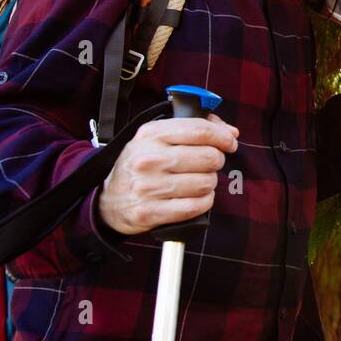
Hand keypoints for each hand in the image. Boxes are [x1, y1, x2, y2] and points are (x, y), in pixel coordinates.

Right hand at [98, 113, 238, 235]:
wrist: (108, 200)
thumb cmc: (142, 164)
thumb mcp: (158, 137)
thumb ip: (195, 128)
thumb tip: (231, 133)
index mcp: (151, 135)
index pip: (200, 130)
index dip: (222, 136)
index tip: (229, 142)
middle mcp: (148, 159)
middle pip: (208, 157)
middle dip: (217, 161)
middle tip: (209, 164)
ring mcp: (148, 187)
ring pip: (205, 183)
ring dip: (209, 183)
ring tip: (199, 181)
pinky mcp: (149, 212)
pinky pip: (195, 206)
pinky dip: (204, 202)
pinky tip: (198, 198)